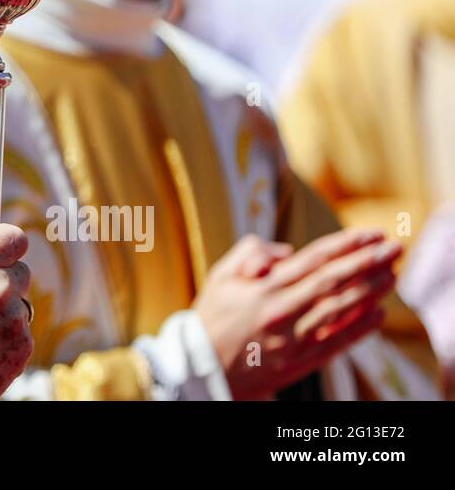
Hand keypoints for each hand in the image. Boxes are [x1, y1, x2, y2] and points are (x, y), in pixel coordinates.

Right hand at [0, 223, 32, 400]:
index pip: (12, 235)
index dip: (7, 243)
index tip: (1, 251)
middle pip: (20, 270)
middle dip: (5, 280)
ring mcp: (15, 318)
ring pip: (20, 303)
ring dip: (6, 311)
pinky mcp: (25, 346)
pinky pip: (22, 331)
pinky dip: (8, 338)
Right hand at [194, 231, 398, 399]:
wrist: (204, 365)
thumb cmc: (214, 315)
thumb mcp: (221, 275)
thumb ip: (251, 253)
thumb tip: (286, 251)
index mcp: (263, 288)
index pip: (313, 259)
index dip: (345, 245)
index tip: (370, 234)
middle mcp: (281, 311)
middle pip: (333, 282)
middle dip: (368, 262)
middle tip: (394, 248)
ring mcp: (293, 339)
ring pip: (339, 310)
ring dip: (370, 292)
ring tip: (392, 276)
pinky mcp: (300, 361)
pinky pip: (337, 342)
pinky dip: (360, 329)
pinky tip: (379, 314)